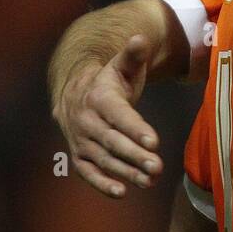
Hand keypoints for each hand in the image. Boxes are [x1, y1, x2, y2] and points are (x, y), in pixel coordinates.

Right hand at [52, 35, 161, 197]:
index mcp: (99, 98)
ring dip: (126, 172)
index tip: (153, 141)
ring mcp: (81, 140)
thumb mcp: (121, 66)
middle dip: (135, 156)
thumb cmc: (108, 81)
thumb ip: (132, 55)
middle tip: (157, 167)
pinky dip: (102, 183)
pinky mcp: (79, 156)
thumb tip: (140, 38)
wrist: (74, 93)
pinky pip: (88, 172)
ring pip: (104, 159)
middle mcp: (86, 121)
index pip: (119, 115)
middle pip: (113, 141)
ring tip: (150, 181)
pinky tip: (121, 192)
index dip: (135, 129)